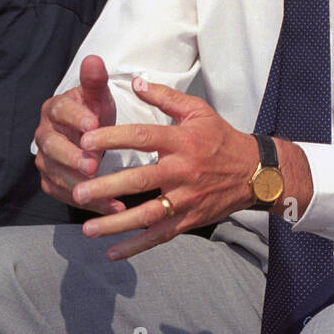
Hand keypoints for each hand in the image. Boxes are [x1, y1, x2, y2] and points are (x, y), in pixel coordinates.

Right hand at [34, 55, 123, 213]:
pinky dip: (85, 203)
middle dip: (72, 157)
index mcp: (54, 110)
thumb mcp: (98, 96)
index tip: (94, 124)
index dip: (75, 118)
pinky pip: (62, 194)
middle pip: (51, 147)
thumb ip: (95, 81)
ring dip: (78, 185)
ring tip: (104, 192)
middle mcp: (44, 135)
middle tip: (93, 165)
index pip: (60, 112)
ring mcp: (45, 160)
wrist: (88, 133)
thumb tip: (94, 59)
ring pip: (54, 174)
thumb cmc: (93, 111)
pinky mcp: (51, 180)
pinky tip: (111, 208)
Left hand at [73, 77, 259, 259]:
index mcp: (182, 140)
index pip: (142, 136)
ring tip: (87, 229)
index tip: (85, 141)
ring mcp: (186, 198)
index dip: (113, 138)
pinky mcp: (190, 220)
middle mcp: (182, 170)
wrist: (255, 172)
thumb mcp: (198, 111)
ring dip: (116, 224)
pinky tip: (112, 252)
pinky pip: (160, 235)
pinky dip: (136, 246)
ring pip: (148, 214)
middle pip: (140, 179)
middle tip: (78, 191)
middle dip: (107, 187)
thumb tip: (135, 81)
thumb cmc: (221, 138)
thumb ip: (165, 97)